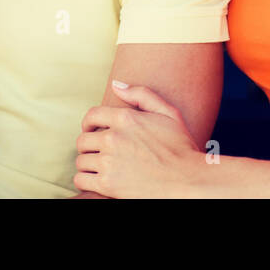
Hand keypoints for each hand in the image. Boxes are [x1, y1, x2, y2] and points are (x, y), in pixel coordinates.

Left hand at [74, 83, 202, 198]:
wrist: (188, 182)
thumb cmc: (181, 147)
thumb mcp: (168, 113)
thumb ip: (141, 95)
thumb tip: (115, 85)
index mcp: (126, 118)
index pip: (91, 116)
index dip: (88, 123)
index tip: (91, 131)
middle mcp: (113, 137)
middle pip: (83, 140)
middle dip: (89, 146)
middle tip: (98, 152)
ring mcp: (109, 161)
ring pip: (81, 161)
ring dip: (88, 164)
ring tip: (99, 167)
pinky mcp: (107, 184)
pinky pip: (81, 179)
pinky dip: (85, 180)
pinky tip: (96, 180)